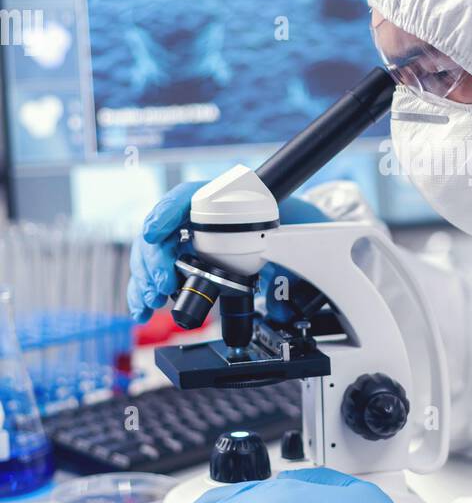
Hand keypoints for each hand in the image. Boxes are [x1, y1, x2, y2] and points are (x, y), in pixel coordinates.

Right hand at [128, 183, 326, 322]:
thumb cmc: (293, 223)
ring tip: (150, 301)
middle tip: (162, 286)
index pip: (189, 195)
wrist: (296, 229)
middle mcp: (202, 213)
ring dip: (145, 278)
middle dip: (154, 259)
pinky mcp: (184, 255)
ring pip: (153, 251)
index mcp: (228, 196)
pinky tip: (141, 308)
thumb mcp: (300, 236)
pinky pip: (157, 269)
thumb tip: (280, 308)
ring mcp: (190, 234)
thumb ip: (296, 266)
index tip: (154, 233)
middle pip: (163, 228)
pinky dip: (145, 289)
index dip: (166, 212)